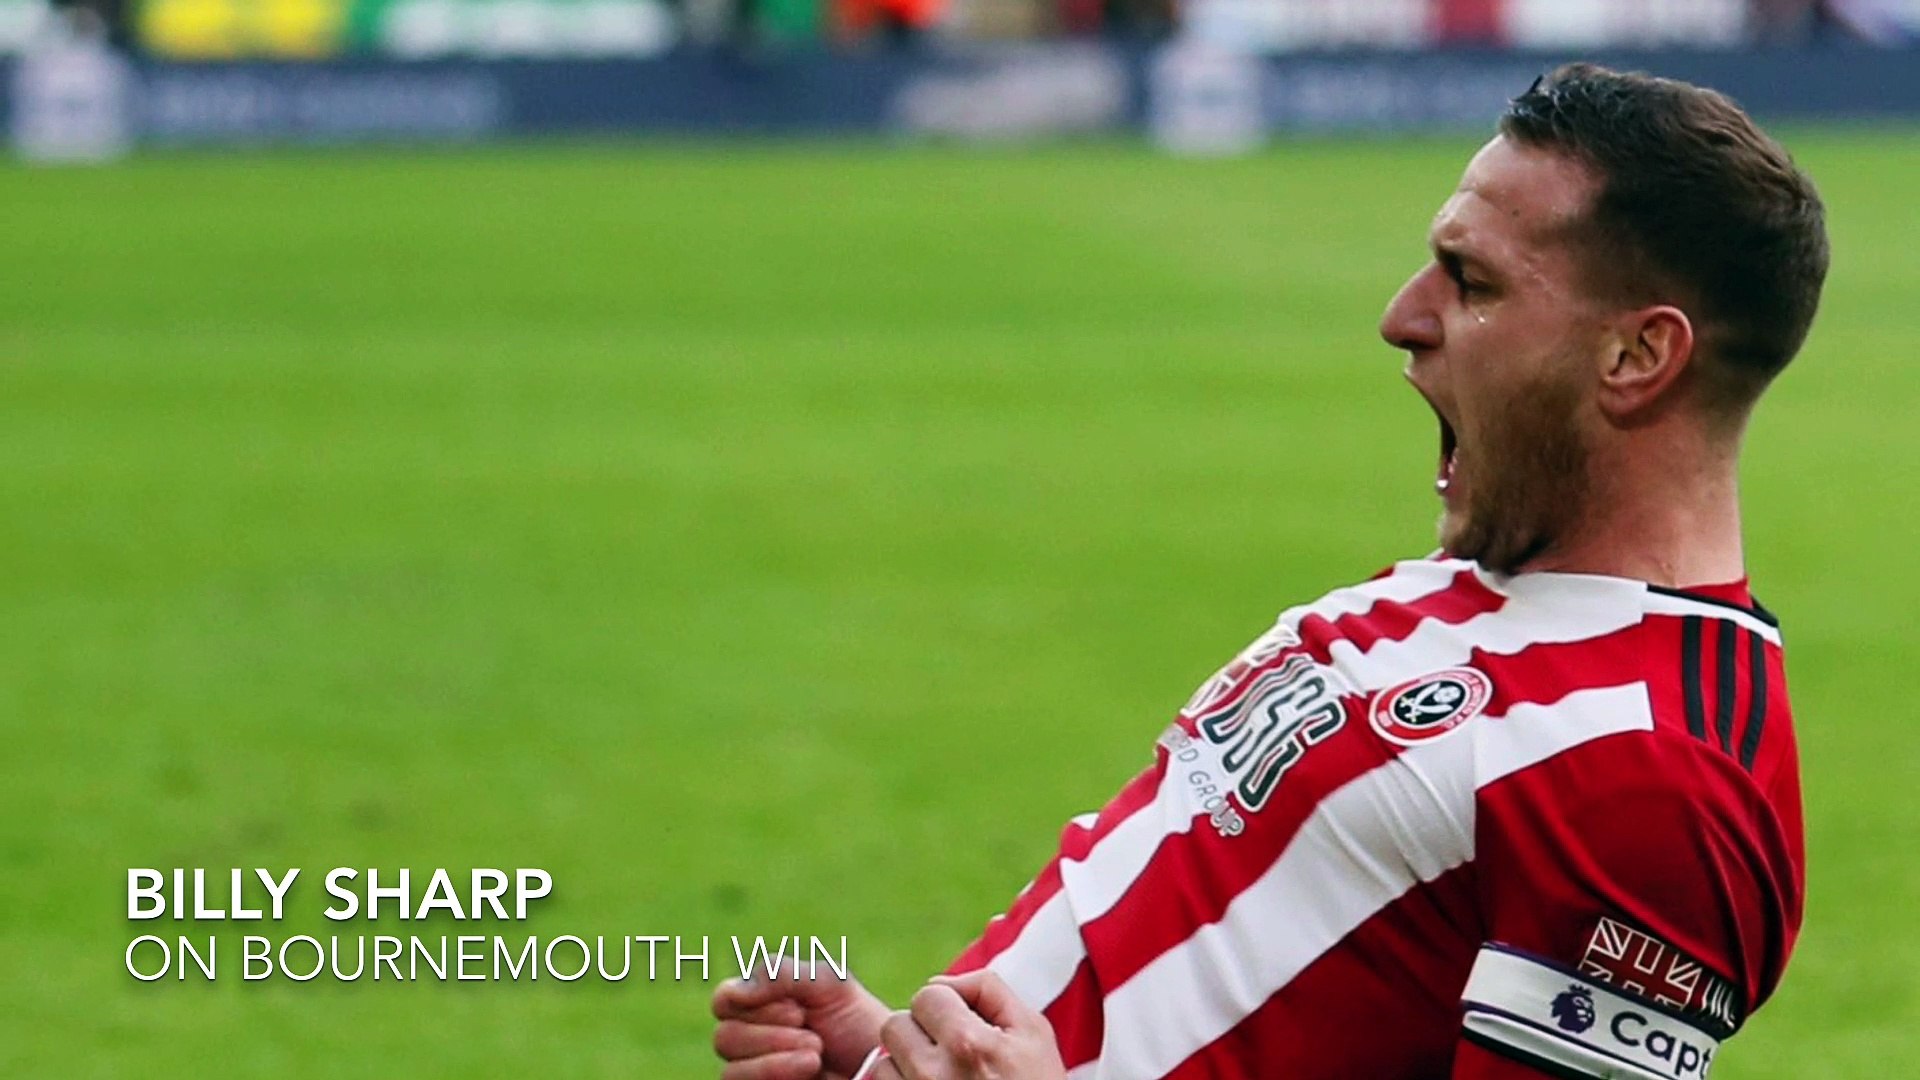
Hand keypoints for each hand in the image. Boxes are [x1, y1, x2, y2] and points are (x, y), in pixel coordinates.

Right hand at [711, 960, 892, 1079]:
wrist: (883, 1062)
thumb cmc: (857, 1022)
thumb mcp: (829, 983)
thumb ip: (782, 973)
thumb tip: (738, 988)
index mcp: (760, 1004)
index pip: (724, 1000)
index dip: (753, 1004)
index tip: (798, 1009)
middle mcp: (751, 1038)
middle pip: (725, 1037)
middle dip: (771, 1036)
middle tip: (815, 1038)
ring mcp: (756, 1070)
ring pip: (731, 1070)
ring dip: (775, 1061)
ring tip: (816, 1056)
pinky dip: (773, 1074)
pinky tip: (810, 1072)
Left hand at [872, 970, 1065, 1079]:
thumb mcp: (1033, 1032)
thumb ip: (987, 990)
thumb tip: (938, 982)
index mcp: (969, 1044)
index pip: (926, 996)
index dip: (945, 1006)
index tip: (961, 1026)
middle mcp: (935, 1075)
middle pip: (895, 1026)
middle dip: (918, 1033)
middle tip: (947, 1053)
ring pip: (882, 1064)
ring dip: (904, 1067)